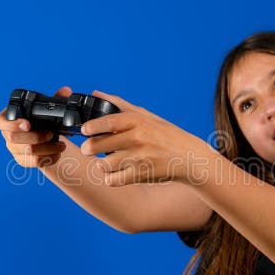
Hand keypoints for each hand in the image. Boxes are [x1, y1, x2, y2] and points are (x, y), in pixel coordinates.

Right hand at [0, 86, 71, 167]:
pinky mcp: (22, 160)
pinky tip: (57, 154)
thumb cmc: (41, 120)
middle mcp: (7, 134)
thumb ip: (55, 99)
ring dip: (47, 149)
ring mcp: (13, 149)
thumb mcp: (46, 109)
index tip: (27, 124)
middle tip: (52, 134)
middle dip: (36, 136)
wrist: (44, 137)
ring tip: (61, 145)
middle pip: (14, 139)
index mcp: (8, 119)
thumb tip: (66, 91)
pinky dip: (48, 158)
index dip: (11, 124)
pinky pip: (33, 162)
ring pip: (27, 152)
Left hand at [79, 90, 210, 185]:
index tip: (84, 130)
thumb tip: (95, 94)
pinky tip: (116, 173)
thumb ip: (119, 105)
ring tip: (107, 162)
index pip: (107, 121)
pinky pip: (113, 180)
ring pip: (103, 164)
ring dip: (101, 165)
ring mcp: (139, 157)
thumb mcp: (146, 116)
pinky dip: (111, 178)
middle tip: (89, 149)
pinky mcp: (141, 175)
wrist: (189, 158)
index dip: (91, 127)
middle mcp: (138, 138)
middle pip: (98, 145)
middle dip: (88, 148)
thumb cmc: (166, 135)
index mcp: (138, 121)